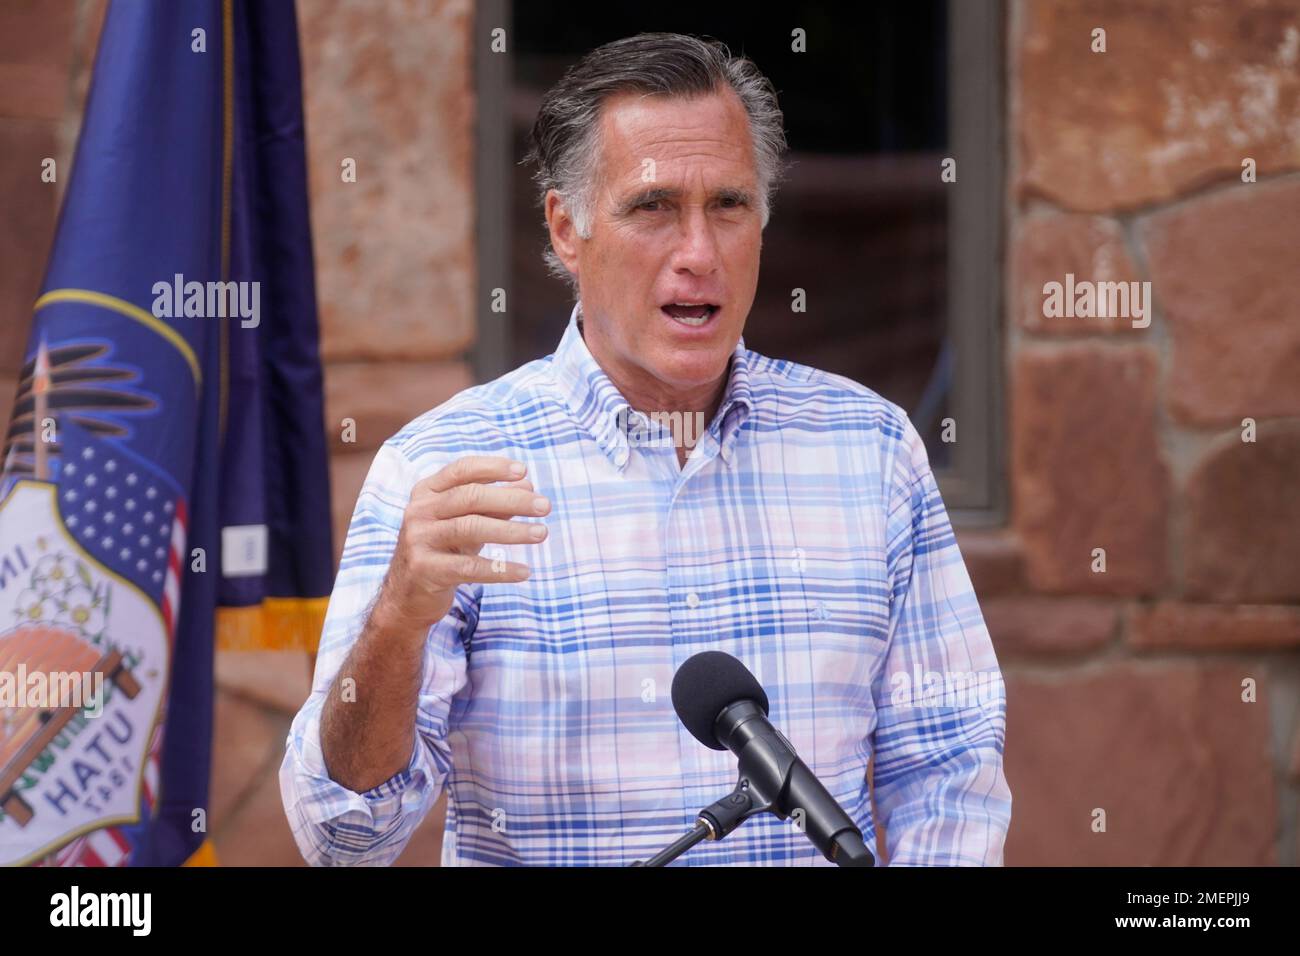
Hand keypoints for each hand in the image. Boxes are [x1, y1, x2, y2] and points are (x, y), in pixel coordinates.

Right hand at [371, 455, 548, 636]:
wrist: (407, 595)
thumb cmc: (443, 551)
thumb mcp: (467, 523)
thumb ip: (493, 505)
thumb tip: (528, 484)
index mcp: (427, 492)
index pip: (462, 470)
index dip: (493, 468)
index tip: (524, 471)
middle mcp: (419, 511)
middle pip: (470, 497)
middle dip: (511, 499)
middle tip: (545, 506)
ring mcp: (418, 539)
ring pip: (471, 528)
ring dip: (511, 531)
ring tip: (541, 533)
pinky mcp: (425, 569)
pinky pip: (469, 567)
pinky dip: (500, 569)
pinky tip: (524, 572)